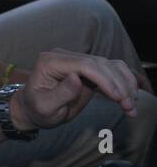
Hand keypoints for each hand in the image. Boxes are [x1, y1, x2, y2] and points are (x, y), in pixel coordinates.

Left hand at [14, 49, 142, 131]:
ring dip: (125, 83)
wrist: (35, 109)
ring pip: (109, 65)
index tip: (118, 97)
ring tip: (131, 105)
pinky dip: (124, 82)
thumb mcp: (45, 107)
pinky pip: (111, 70)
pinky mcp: (88, 68)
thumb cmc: (37, 109)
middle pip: (100, 63)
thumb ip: (60, 93)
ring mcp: (77, 61)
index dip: (104, 79)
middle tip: (129, 106)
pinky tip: (131, 97)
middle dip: (118, 84)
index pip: (84, 64)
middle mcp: (64, 56)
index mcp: (50, 62)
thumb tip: (76, 78)